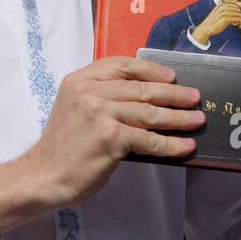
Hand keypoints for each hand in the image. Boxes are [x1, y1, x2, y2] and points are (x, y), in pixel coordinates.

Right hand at [0, 57, 201, 234]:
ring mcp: (99, 113)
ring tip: (196, 120)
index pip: (122, 65)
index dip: (151, 69)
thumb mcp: (75, 107)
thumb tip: (145, 99)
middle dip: (173, 94)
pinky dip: (170, 144)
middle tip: (195, 98)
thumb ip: (101, 97)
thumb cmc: (63, 146)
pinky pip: (148, 139)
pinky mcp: (110, 137)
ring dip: (178, 118)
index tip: (171, 76)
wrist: (44, 175)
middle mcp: (89, 91)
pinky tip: (185, 146)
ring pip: (149, 112)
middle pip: (141, 88)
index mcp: (80, 80)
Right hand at [191, 0, 240, 45]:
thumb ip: (226, 9)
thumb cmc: (213, 21)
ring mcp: (224, 13)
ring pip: (239, 14)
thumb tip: (237, 7)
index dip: (237, 11)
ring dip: (240, 20)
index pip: (235, 5)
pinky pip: (238, 19)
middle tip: (236, 21)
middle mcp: (223, 7)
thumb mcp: (218, 12)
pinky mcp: (225, 19)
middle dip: (239, 16)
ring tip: (236, 24)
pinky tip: (236, 25)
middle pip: (238, 10)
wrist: (206, 28)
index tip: (235, 17)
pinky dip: (240, 23)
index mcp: (221, 4)